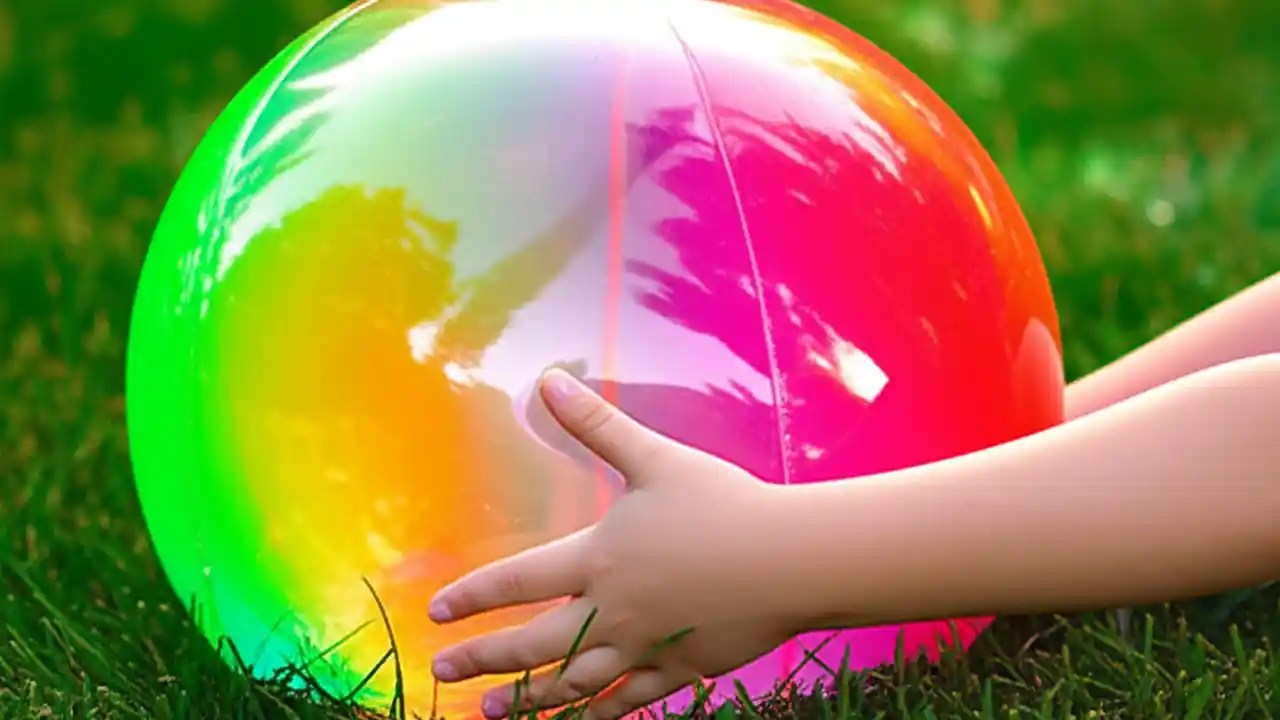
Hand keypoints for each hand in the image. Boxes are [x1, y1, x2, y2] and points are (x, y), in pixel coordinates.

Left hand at [428, 370, 804, 719]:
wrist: (792, 559)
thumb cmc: (724, 504)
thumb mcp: (655, 458)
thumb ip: (596, 424)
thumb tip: (547, 379)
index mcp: (599, 558)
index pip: (518, 582)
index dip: (473, 597)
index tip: (436, 612)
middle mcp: (612, 611)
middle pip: (532, 643)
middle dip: (482, 659)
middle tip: (442, 671)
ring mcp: (645, 647)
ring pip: (572, 683)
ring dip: (526, 699)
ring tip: (488, 711)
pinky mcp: (681, 670)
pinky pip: (628, 700)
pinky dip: (596, 713)